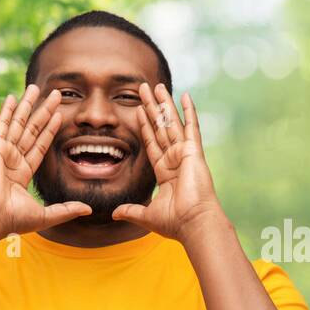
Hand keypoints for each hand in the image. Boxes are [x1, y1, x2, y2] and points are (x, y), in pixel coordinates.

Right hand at [0, 84, 91, 238]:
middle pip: (32, 129)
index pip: (40, 145)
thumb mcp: (45, 215)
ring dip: (28, 105)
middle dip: (43, 111)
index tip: (59, 115)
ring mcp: (1, 151)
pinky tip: (12, 98)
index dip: (50, 129)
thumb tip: (88, 210)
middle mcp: (12, 159)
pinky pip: (2, 125)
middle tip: (55, 93)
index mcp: (22, 172)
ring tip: (35, 87)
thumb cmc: (11, 219)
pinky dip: (7, 111)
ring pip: (19, 123)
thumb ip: (66, 210)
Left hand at [112, 82, 223, 239]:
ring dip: (164, 104)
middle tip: (144, 88)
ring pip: (171, 123)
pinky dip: (189, 111)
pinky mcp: (194, 152)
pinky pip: (191, 128)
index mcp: (166, 171)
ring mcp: (186, 154)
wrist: (194, 224)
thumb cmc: (176, 223)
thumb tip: (115, 214)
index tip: (139, 109)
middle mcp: (176, 159)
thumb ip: (131, 211)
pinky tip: (185, 96)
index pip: (152, 142)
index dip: (144, 126)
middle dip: (151, 107)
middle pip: (160, 127)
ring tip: (157, 86)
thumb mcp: (146, 215)